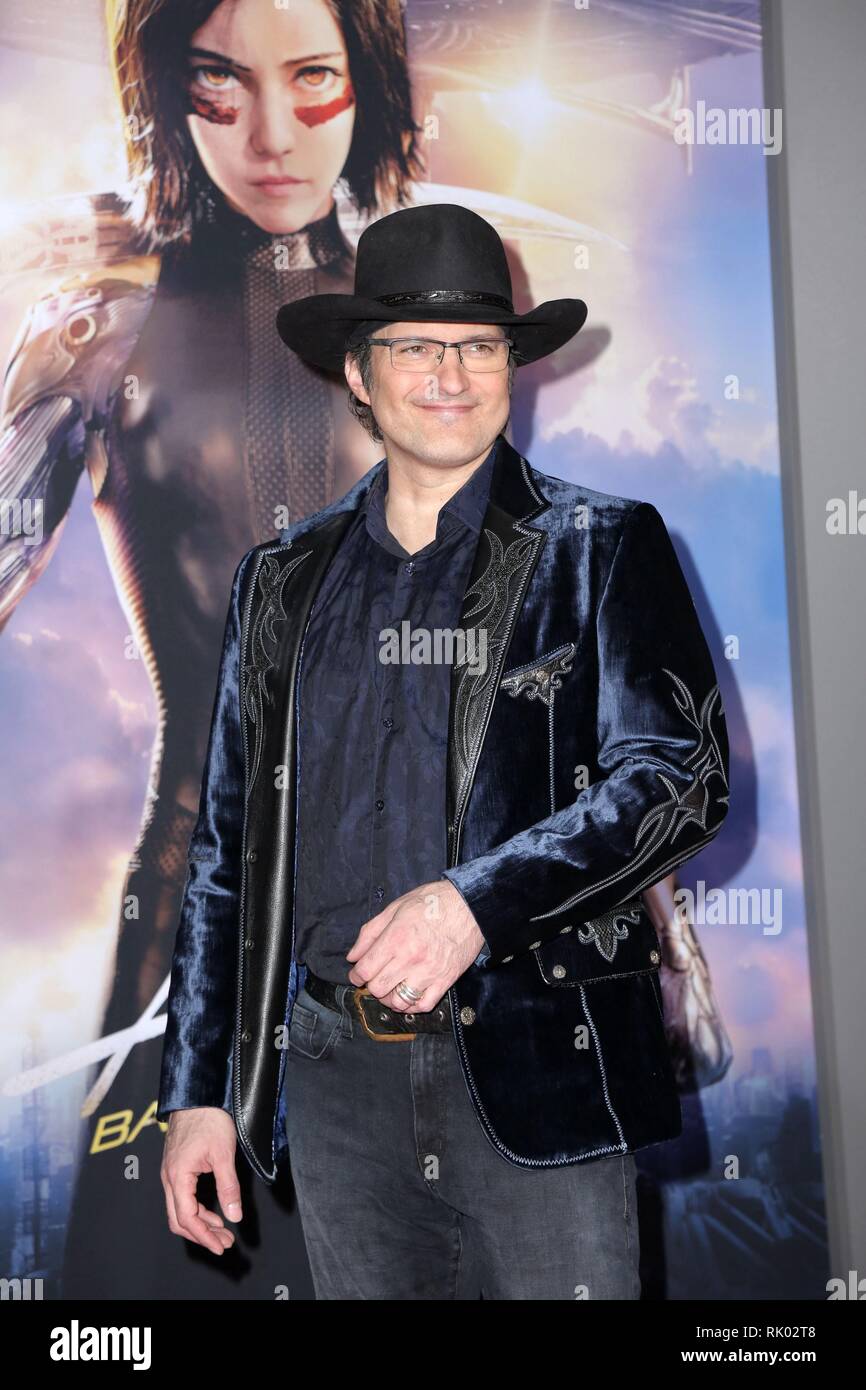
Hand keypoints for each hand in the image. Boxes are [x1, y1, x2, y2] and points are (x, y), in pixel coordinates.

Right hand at [160, 1107, 240, 1254]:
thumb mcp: (224, 1154)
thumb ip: (228, 1187)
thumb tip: (234, 1216)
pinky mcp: (176, 1167)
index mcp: (178, 1176)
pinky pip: (181, 1197)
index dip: (204, 1236)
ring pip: (179, 1209)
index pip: (187, 1218)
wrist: (197, 1095)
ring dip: (199, 1223)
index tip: (221, 1246)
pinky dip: (196, 1209)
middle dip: (201, 1235)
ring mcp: (170, 1172)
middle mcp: (169, 1178)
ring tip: (222, 1231)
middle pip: (178, 1219)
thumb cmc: (209, 1119)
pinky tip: (213, 1212)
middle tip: (224, 1243)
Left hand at [346, 879, 484, 1012]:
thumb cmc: (432, 903)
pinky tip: (409, 995)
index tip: (357, 974)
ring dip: (389, 998)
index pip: (365, 970)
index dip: (356, 976)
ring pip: (398, 1002)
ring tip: (391, 988)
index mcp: (396, 938)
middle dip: (371, 985)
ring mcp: (429, 973)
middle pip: (378, 988)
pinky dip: (412, 1005)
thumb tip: (353, 956)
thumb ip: (370, 932)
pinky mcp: (445, 981)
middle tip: (375, 978)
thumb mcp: (396, 908)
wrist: (470, 906)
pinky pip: (423, 1005)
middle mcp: (410, 959)